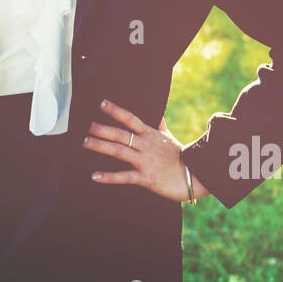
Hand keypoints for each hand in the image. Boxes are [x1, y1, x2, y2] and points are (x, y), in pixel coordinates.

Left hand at [83, 99, 209, 202]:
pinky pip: (124, 177)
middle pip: (120, 134)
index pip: (130, 119)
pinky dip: (108, 177)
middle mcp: (146, 145)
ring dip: (100, 146)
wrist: (196, 176)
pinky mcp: (146, 178)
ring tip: (86, 142)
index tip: (102, 104)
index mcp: (150, 135)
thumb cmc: (182, 157)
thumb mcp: (170, 140)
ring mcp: (145, 161)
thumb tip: (160, 118)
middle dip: (102, 129)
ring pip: (118, 151)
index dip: (116, 111)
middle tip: (87, 127)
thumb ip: (162, 128)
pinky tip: (95, 176)